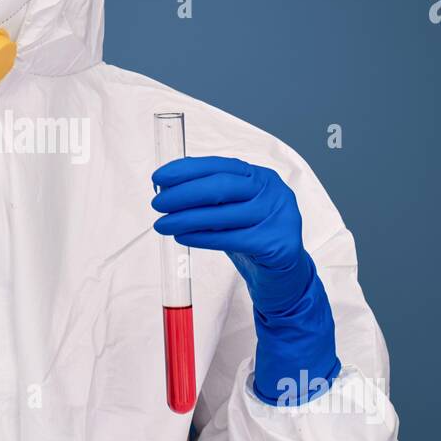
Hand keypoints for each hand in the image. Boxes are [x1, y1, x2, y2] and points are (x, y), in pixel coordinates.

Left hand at [151, 156, 338, 404]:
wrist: (282, 274)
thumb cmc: (251, 237)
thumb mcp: (232, 210)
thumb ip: (210, 197)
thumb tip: (168, 188)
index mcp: (260, 176)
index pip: (220, 166)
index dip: (186, 170)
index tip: (159, 177)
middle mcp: (273, 192)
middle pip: (221, 186)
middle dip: (183, 194)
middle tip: (157, 204)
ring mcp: (278, 217)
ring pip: (223, 214)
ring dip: (186, 219)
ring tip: (162, 225)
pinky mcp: (277, 244)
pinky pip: (231, 239)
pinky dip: (202, 238)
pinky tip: (182, 237)